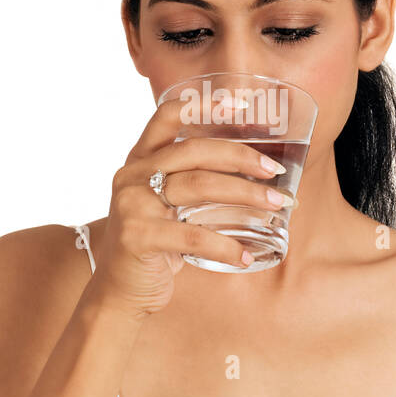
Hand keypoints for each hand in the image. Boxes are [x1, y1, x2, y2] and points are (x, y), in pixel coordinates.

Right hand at [83, 97, 288, 318]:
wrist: (119, 291)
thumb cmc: (154, 246)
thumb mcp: (167, 206)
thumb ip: (193, 184)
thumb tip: (260, 177)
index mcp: (140, 160)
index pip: (167, 116)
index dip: (202, 105)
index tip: (240, 105)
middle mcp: (132, 175)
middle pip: (193, 150)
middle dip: (240, 156)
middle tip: (275, 171)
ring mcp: (132, 204)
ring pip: (198, 186)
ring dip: (245, 195)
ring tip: (276, 206)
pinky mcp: (137, 236)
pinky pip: (192, 235)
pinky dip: (225, 246)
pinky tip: (245, 256)